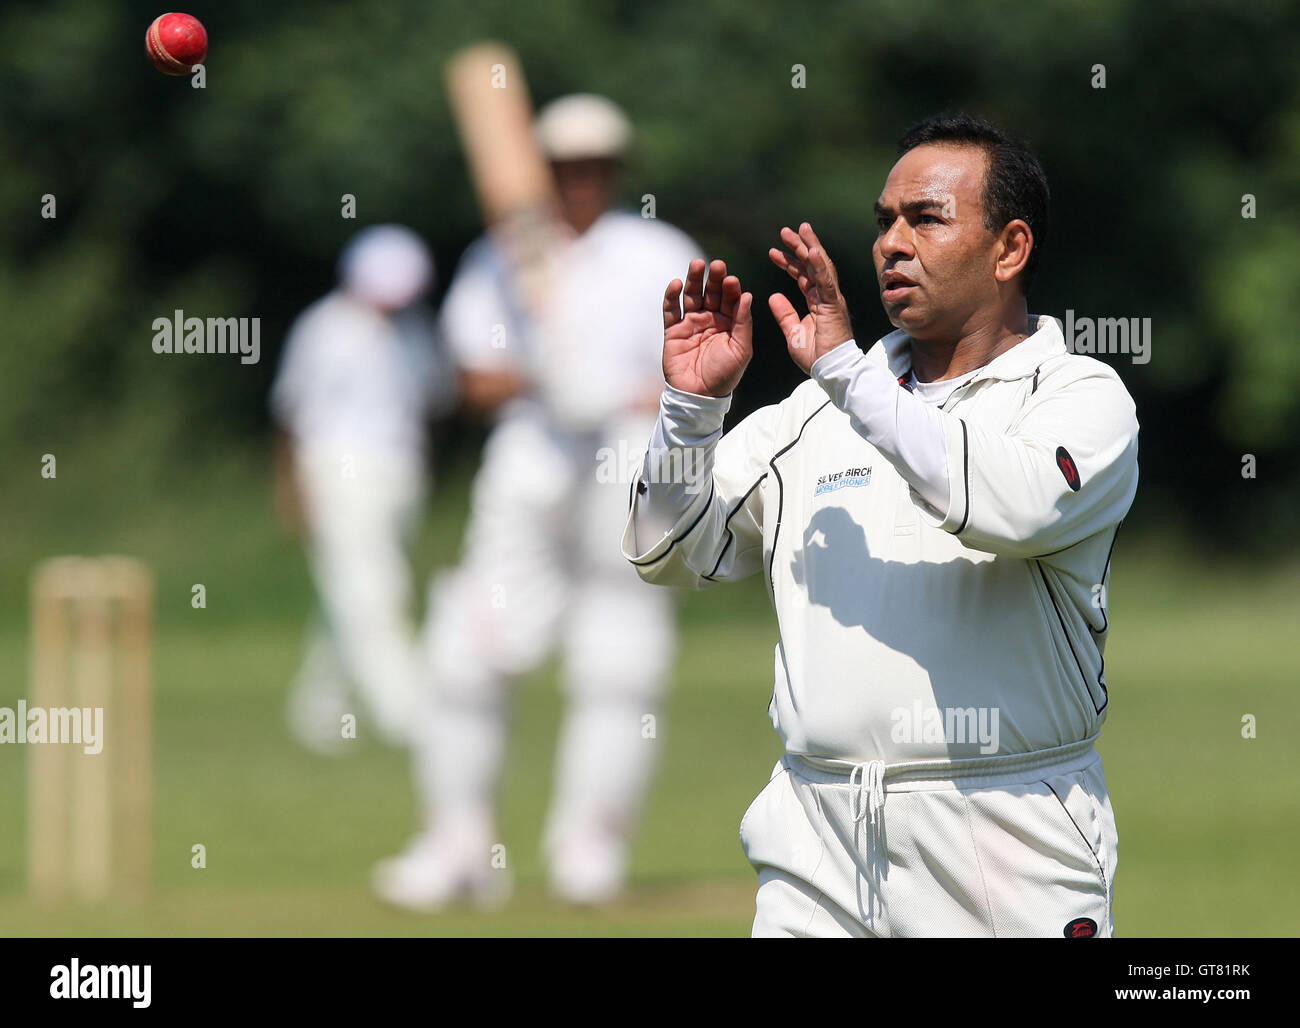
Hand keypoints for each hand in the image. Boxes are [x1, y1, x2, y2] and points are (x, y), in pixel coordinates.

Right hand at [662, 258, 753, 397]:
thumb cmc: (724, 375)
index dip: (731, 288)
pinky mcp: (673, 330)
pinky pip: (671, 310)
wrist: (699, 396)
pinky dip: (672, 296)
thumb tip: (747, 295)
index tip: (733, 280)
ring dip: (694, 279)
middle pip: (712, 292)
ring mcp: (691, 322)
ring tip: (697, 265)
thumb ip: (743, 323)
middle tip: (717, 266)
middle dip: (714, 279)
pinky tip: (676, 284)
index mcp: (729, 322)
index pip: (731, 299)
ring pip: (692, 295)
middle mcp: (711, 318)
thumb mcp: (741, 350)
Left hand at [768, 222, 854, 373]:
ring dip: (810, 246)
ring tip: (801, 229)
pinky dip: (818, 265)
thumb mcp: (793, 332)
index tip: (773, 251)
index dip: (788, 262)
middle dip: (799, 246)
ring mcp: (832, 299)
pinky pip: (825, 281)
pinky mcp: (833, 305)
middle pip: (812, 265)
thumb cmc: (816, 356)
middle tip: (785, 231)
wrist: (830, 370)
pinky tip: (811, 250)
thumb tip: (773, 296)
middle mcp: (826, 296)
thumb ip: (784, 313)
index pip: (802, 276)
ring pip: (820, 266)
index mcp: (817, 301)